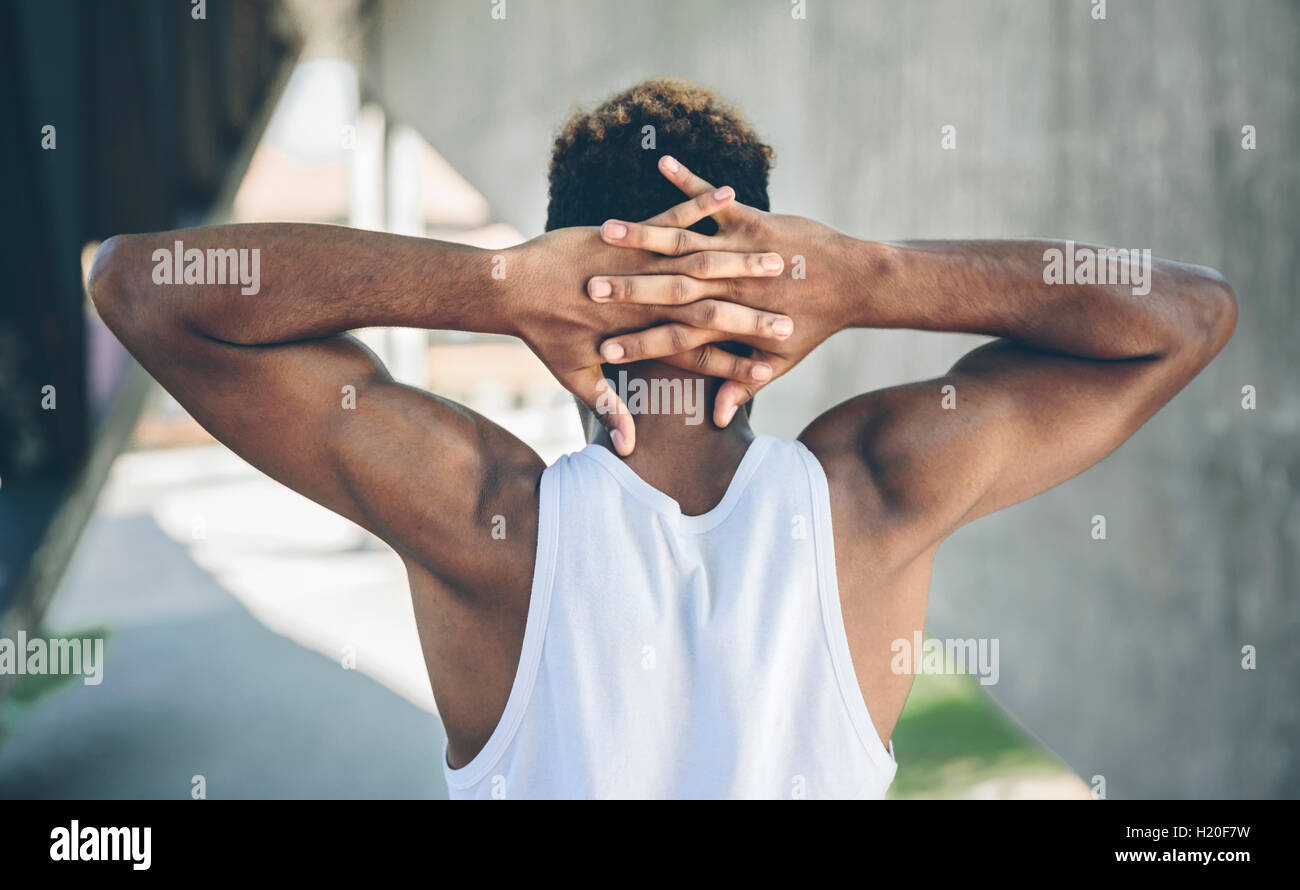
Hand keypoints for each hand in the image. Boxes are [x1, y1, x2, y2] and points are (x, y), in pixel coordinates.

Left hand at [508, 186, 796, 452]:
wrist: (510, 289)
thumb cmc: (542, 333)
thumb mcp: (576, 376)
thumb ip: (608, 409)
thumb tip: (628, 450)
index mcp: (639, 336)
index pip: (696, 356)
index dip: (732, 366)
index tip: (766, 373)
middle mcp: (646, 302)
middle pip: (710, 311)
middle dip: (753, 315)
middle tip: (791, 317)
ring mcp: (636, 265)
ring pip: (696, 262)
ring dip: (739, 258)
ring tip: (776, 256)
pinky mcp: (625, 235)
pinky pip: (669, 215)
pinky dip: (697, 200)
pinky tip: (727, 191)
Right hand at [589, 155, 857, 426]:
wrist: (856, 282)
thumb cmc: (814, 324)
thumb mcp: (779, 362)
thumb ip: (742, 384)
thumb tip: (721, 420)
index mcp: (728, 322)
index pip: (675, 339)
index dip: (640, 347)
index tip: (603, 352)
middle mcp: (726, 285)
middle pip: (666, 290)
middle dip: (625, 291)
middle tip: (588, 293)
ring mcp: (737, 249)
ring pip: (682, 244)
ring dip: (643, 235)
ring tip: (605, 231)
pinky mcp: (750, 220)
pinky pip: (711, 200)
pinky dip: (689, 181)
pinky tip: (663, 162)